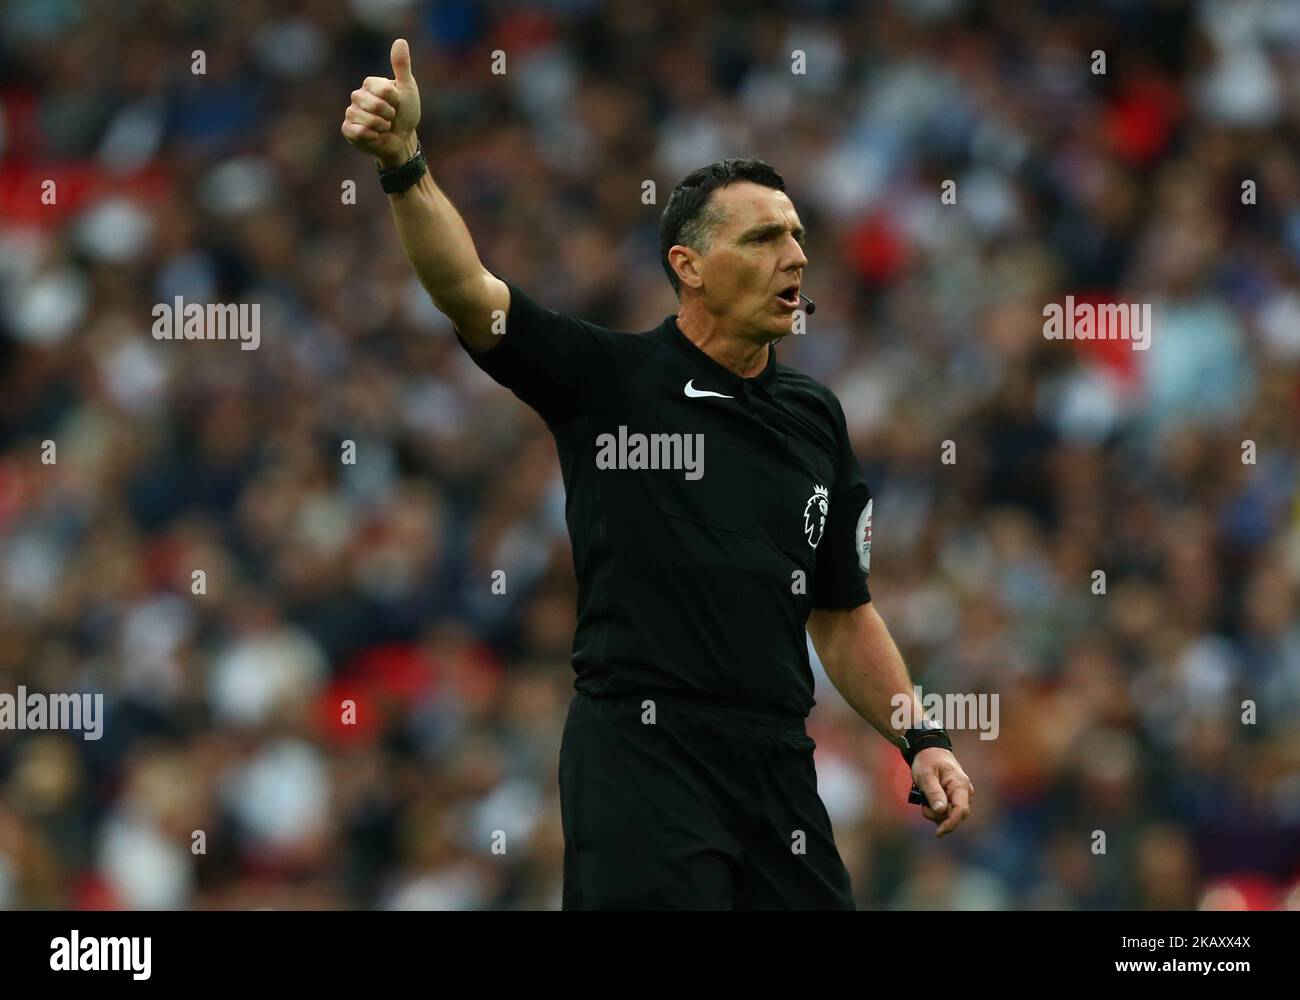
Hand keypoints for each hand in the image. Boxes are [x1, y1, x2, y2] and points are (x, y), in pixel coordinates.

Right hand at [341, 38, 421, 167]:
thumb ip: (402, 66)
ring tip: (384, 127)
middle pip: (373, 104)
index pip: (382, 89)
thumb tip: (400, 40)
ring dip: (382, 127)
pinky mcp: (348, 130)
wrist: (403, 140)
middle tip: (391, 117)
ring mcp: (351, 113)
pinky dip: (372, 137)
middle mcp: (358, 96)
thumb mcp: (407, 89)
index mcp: (370, 84)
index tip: (397, 102)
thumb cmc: (405, 113)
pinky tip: (375, 136)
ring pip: (366, 119)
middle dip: (388, 114)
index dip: (395, 99)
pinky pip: (357, 132)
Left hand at [911, 747, 973, 837]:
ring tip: (924, 797)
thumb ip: (933, 792)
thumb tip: (941, 811)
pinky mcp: (955, 800)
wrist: (929, 753)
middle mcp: (965, 792)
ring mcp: (961, 797)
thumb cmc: (927, 762)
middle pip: (954, 815)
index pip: (961, 810)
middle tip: (923, 803)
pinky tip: (928, 799)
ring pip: (949, 816)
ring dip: (934, 812)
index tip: (938, 832)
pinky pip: (946, 812)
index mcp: (960, 785)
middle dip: (936, 815)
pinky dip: (935, 810)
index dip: (951, 823)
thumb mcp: (926, 775)